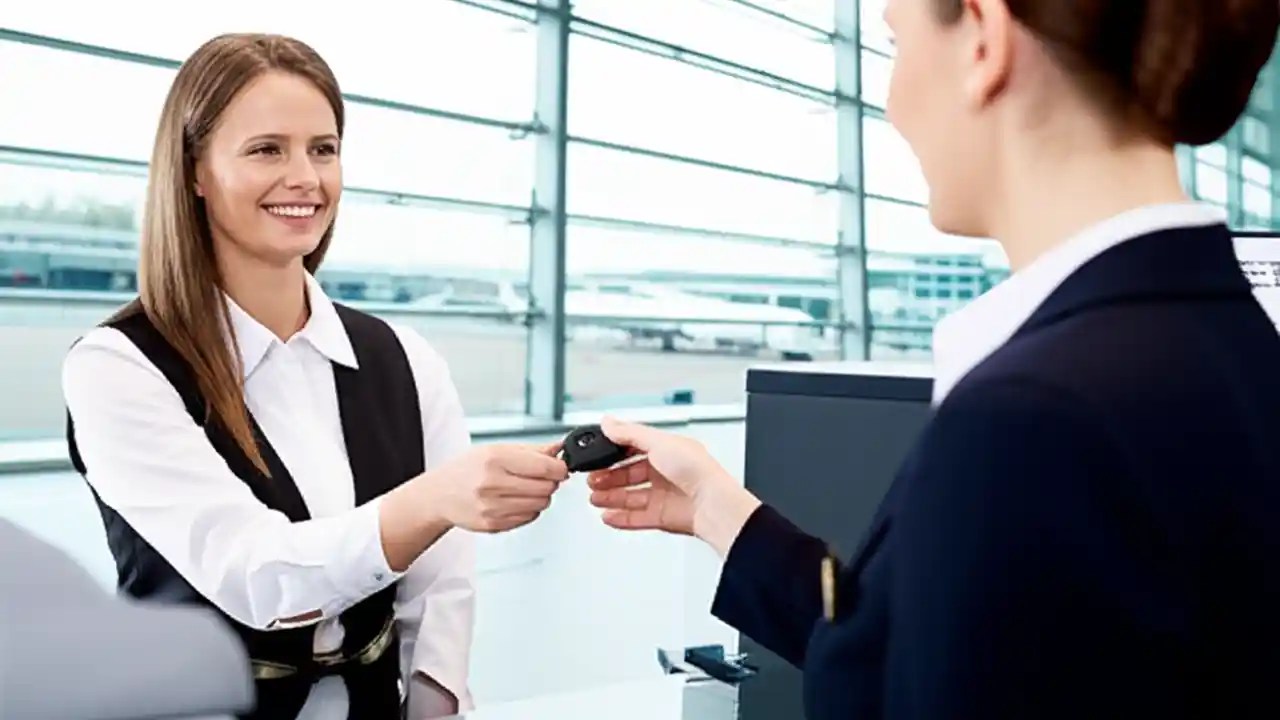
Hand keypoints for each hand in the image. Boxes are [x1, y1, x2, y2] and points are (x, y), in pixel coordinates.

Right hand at [430, 442, 567, 532]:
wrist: (440, 495)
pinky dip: (529, 509)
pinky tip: (515, 500)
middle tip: (542, 477)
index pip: (544, 467)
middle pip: (546, 487)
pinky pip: (529, 517)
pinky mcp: (493, 525)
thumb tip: (558, 449)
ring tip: (526, 488)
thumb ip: (531, 451)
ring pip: (540, 504)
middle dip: (550, 482)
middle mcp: (492, 484)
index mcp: (495, 460)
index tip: (560, 467)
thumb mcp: (496, 449)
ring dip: (541, 496)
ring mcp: (492, 507)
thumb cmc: (467, 469)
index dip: (559, 468)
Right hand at [587, 417, 760, 555]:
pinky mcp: (664, 517)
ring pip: (631, 497)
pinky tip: (608, 516)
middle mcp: (666, 472)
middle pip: (629, 474)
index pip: (634, 449)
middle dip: (609, 478)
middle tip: (592, 480)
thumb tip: (608, 422)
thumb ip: (630, 433)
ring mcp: (665, 496)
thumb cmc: (697, 471)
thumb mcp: (659, 442)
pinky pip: (637, 518)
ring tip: (594, 499)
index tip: (596, 457)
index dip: (614, 453)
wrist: (714, 505)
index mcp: (668, 450)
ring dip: (611, 498)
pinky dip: (621, 518)